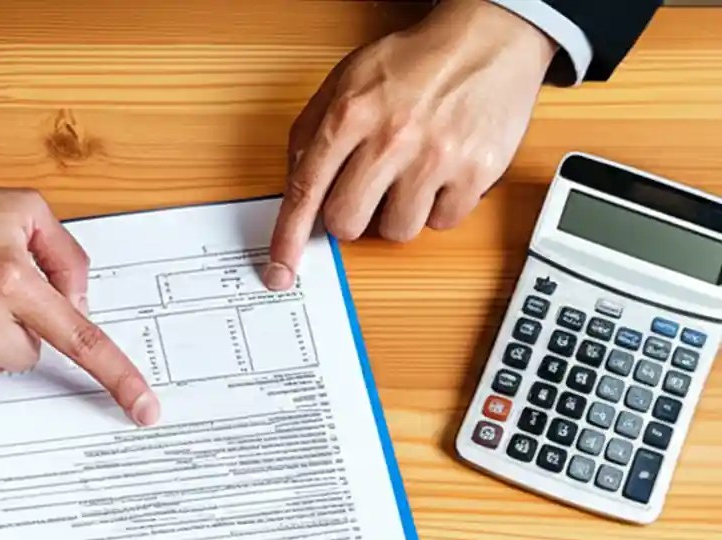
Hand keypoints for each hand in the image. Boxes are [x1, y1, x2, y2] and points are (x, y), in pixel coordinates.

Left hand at [264, 0, 557, 289]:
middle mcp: (391, 138)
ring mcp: (436, 158)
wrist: (488, 39)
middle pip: (348, 222)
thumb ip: (313, 133)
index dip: (288, 238)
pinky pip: (442, 223)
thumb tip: (294, 188)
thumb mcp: (346, 81)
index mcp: (351, 114)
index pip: (306, 190)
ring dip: (397, 214)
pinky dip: (439, 207)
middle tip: (366, 193)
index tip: (279, 272)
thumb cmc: (413, 63)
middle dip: (351, 218)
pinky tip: (442, 174)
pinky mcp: (477, 172)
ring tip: (410, 176)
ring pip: (396, 231)